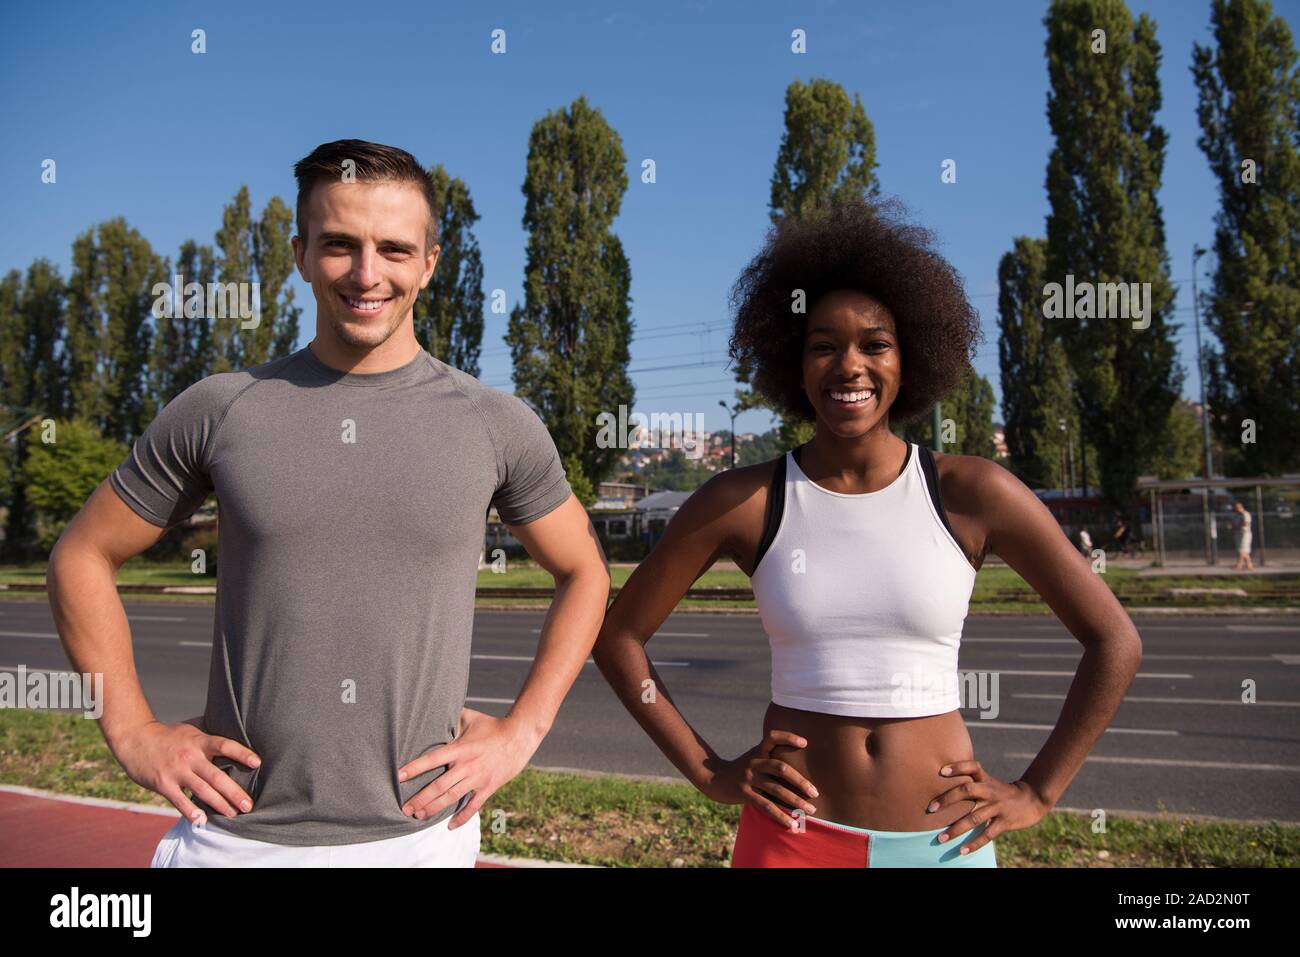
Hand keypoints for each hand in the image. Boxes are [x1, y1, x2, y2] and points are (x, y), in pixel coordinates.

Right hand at [112, 719, 260, 825]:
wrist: (135, 738)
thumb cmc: (168, 735)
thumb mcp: (191, 730)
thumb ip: (208, 738)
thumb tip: (233, 737)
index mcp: (199, 741)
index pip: (225, 745)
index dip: (242, 753)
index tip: (257, 763)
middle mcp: (190, 756)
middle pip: (217, 776)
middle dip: (235, 792)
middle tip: (249, 805)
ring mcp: (176, 770)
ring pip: (202, 790)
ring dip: (219, 804)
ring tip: (233, 814)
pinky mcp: (163, 783)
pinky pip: (179, 799)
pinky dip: (190, 811)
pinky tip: (201, 819)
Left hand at [397, 707, 537, 829]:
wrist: (519, 736)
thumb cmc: (492, 726)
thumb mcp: (470, 717)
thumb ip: (451, 718)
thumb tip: (432, 714)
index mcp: (461, 748)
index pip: (433, 759)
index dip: (415, 768)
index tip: (399, 776)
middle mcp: (467, 765)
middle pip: (440, 785)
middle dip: (421, 798)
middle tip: (405, 809)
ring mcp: (479, 778)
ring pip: (452, 797)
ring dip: (434, 808)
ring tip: (418, 815)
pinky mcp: (489, 787)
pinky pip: (474, 805)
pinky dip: (462, 817)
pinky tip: (450, 826)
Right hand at [703, 730, 818, 829]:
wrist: (714, 779)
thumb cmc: (741, 769)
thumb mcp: (753, 758)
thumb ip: (770, 758)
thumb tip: (797, 769)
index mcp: (758, 751)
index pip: (773, 737)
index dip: (788, 737)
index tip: (805, 743)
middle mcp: (754, 762)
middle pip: (781, 768)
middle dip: (800, 781)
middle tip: (816, 792)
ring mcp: (748, 778)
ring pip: (776, 789)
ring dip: (796, 801)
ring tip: (811, 810)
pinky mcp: (744, 793)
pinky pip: (766, 805)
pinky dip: (781, 815)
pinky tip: (792, 824)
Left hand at [927, 760, 1048, 853]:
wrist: (1032, 799)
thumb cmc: (1001, 791)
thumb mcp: (989, 781)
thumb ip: (971, 781)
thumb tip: (942, 783)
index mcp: (985, 779)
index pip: (972, 767)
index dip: (957, 767)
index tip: (941, 771)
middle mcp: (989, 791)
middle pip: (967, 790)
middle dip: (947, 799)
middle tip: (930, 808)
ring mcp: (997, 807)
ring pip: (973, 817)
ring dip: (956, 829)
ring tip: (940, 839)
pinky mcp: (1004, 822)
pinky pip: (987, 834)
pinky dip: (974, 843)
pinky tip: (962, 850)